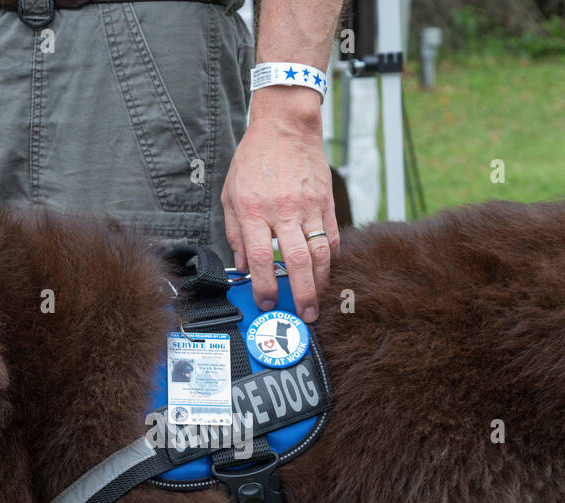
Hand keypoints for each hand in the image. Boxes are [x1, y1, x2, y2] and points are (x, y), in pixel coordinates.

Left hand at [222, 86, 338, 321]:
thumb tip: (242, 266)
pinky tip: (328, 272)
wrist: (285, 126)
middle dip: (302, 293)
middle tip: (306, 314)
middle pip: (295, 260)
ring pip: (320, 252)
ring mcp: (308, 206)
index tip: (267, 302)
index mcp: (254, 210)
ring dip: (322, 281)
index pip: (260, 258)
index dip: (264, 285)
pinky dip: (332, 258)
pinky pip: (333, 236)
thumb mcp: (231, 193)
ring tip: (320, 300)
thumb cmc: (254, 159)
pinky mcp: (326, 201)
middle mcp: (282, 210)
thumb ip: (235, 232)